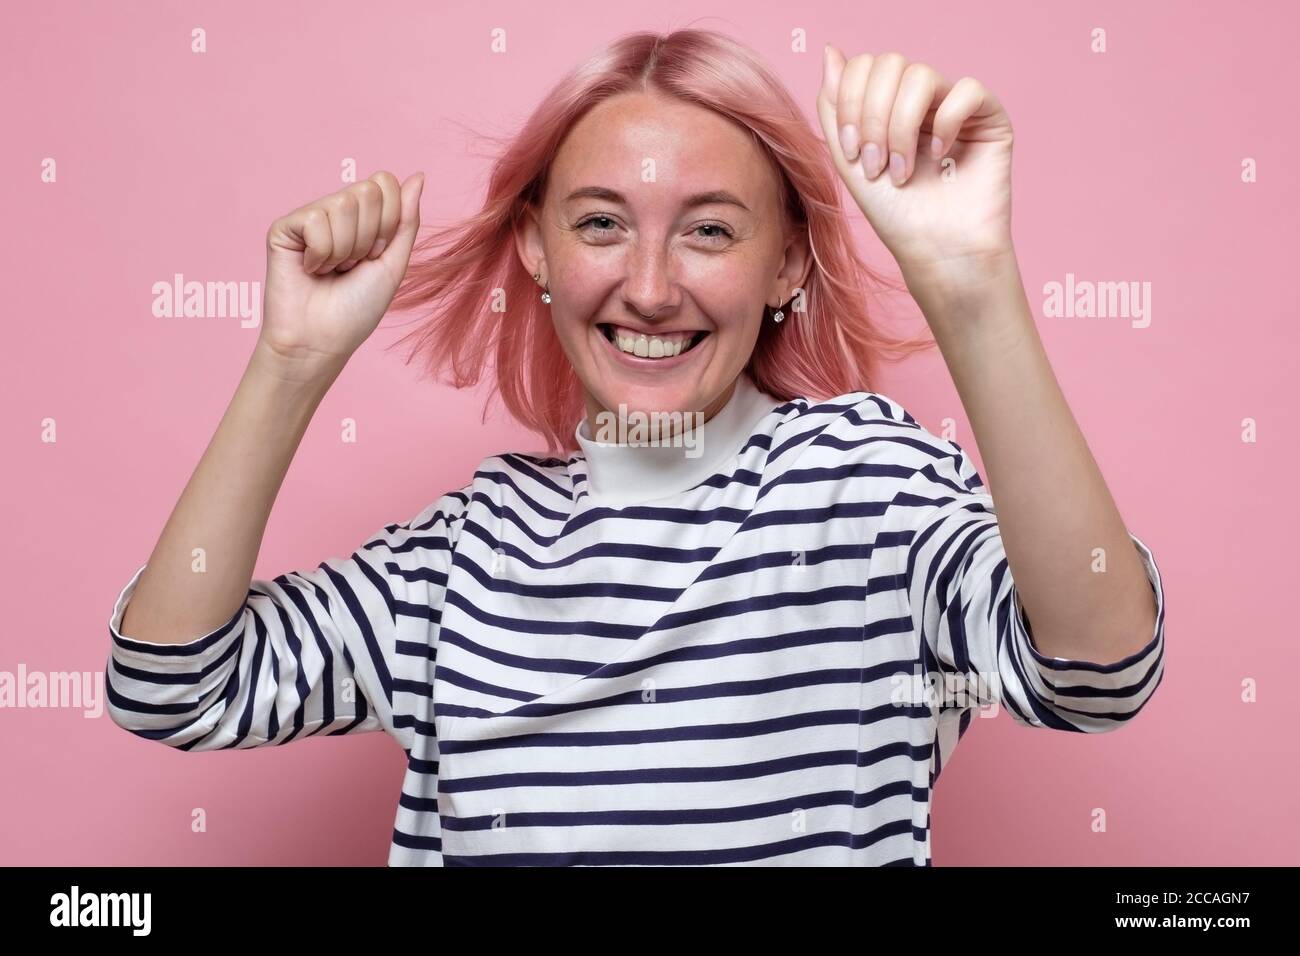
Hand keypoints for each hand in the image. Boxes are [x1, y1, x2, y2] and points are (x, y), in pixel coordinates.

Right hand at [259, 170, 423, 379]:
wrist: (322, 340)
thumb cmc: (357, 309)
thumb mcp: (393, 263)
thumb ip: (406, 220)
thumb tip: (418, 176)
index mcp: (363, 217)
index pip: (385, 183)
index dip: (388, 222)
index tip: (375, 255)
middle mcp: (336, 211)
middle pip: (367, 191)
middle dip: (368, 237)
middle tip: (351, 265)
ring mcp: (309, 217)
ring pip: (343, 204)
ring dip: (345, 249)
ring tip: (331, 270)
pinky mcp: (284, 228)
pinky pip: (315, 220)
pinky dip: (321, 253)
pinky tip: (310, 270)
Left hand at [817, 45, 1014, 292]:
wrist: (935, 252)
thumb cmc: (896, 215)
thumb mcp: (848, 160)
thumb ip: (835, 105)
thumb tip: (830, 51)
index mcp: (888, 105)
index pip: (866, 66)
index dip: (851, 102)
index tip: (851, 153)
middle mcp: (922, 101)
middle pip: (889, 64)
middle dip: (873, 118)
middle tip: (875, 166)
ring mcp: (956, 106)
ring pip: (921, 75)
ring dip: (901, 128)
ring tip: (902, 170)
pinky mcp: (990, 119)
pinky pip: (967, 89)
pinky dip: (945, 124)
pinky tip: (941, 156)